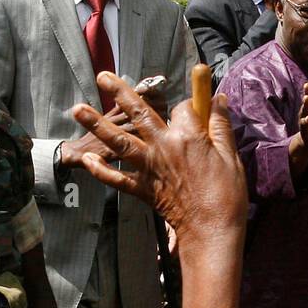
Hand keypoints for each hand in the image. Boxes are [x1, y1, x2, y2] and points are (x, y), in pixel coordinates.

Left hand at [69, 73, 246, 250]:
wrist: (211, 230)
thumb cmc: (226, 195)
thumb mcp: (230, 156)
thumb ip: (221, 125)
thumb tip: (218, 99)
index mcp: (188, 137)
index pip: (182, 109)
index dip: (188, 106)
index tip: (194, 111)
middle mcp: (164, 148)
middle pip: (139, 114)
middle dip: (120, 92)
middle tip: (103, 76)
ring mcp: (150, 169)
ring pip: (119, 142)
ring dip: (97, 125)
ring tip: (77, 109)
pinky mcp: (143, 189)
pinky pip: (117, 179)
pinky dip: (100, 171)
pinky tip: (86, 160)